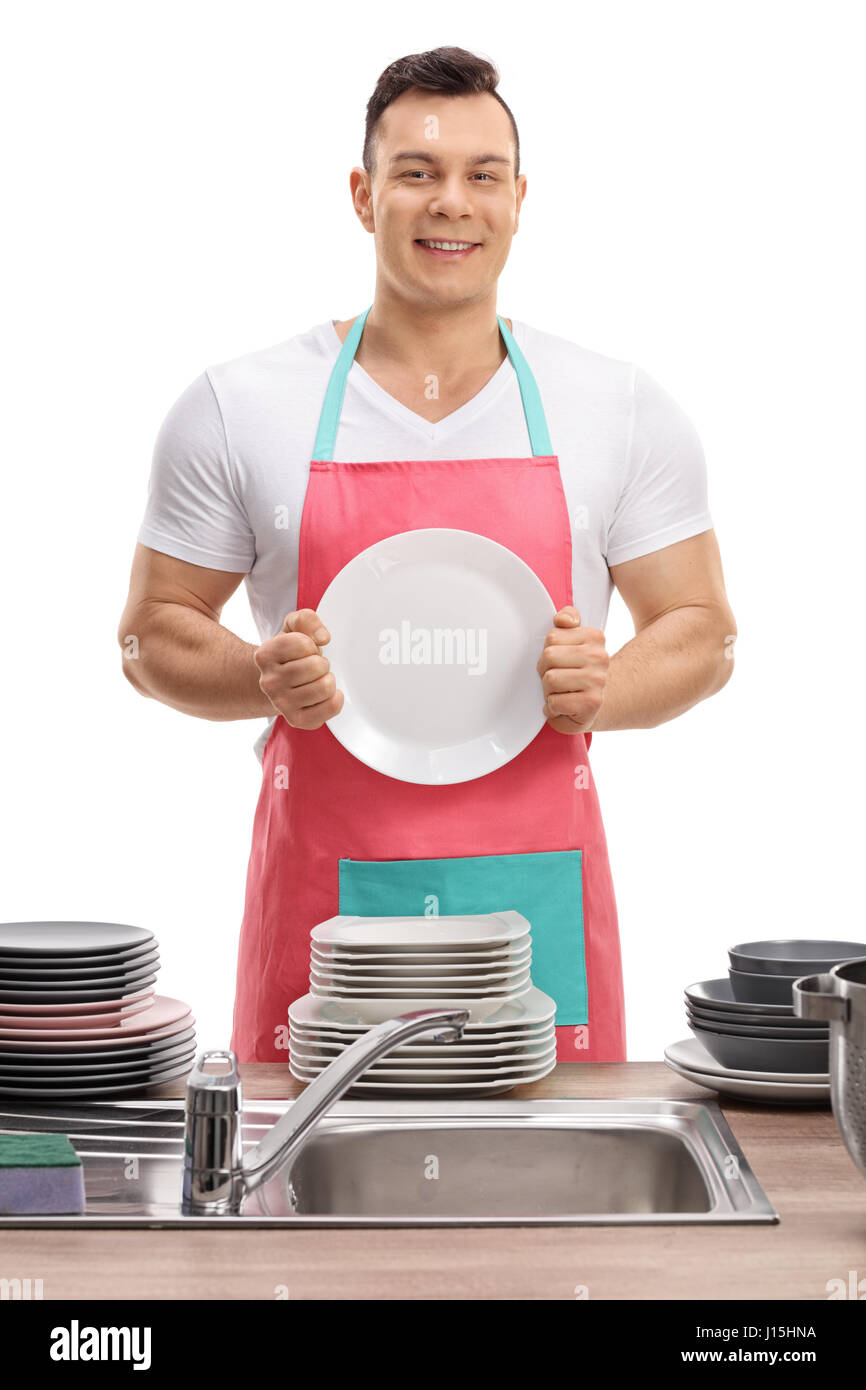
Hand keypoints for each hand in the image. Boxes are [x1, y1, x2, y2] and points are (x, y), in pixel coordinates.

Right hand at [254, 608, 343, 728]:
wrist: (277, 683)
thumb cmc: (289, 655)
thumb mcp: (293, 628)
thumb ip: (306, 619)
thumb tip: (323, 637)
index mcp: (264, 655)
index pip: (303, 644)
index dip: (310, 645)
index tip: (304, 651)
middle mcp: (268, 682)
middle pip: (316, 666)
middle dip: (321, 663)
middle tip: (312, 667)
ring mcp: (281, 703)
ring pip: (325, 687)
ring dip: (328, 680)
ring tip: (317, 680)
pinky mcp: (296, 720)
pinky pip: (331, 707)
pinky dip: (335, 699)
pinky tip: (326, 695)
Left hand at [536, 605, 608, 734]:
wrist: (592, 705)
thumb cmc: (575, 672)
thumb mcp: (571, 642)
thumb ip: (567, 619)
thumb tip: (563, 619)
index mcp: (594, 637)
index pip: (552, 637)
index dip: (547, 652)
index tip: (558, 661)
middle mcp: (600, 657)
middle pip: (549, 656)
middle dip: (545, 671)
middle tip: (556, 679)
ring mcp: (598, 680)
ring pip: (550, 679)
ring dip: (548, 690)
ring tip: (559, 693)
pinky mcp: (592, 703)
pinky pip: (554, 701)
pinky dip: (552, 707)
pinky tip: (562, 707)